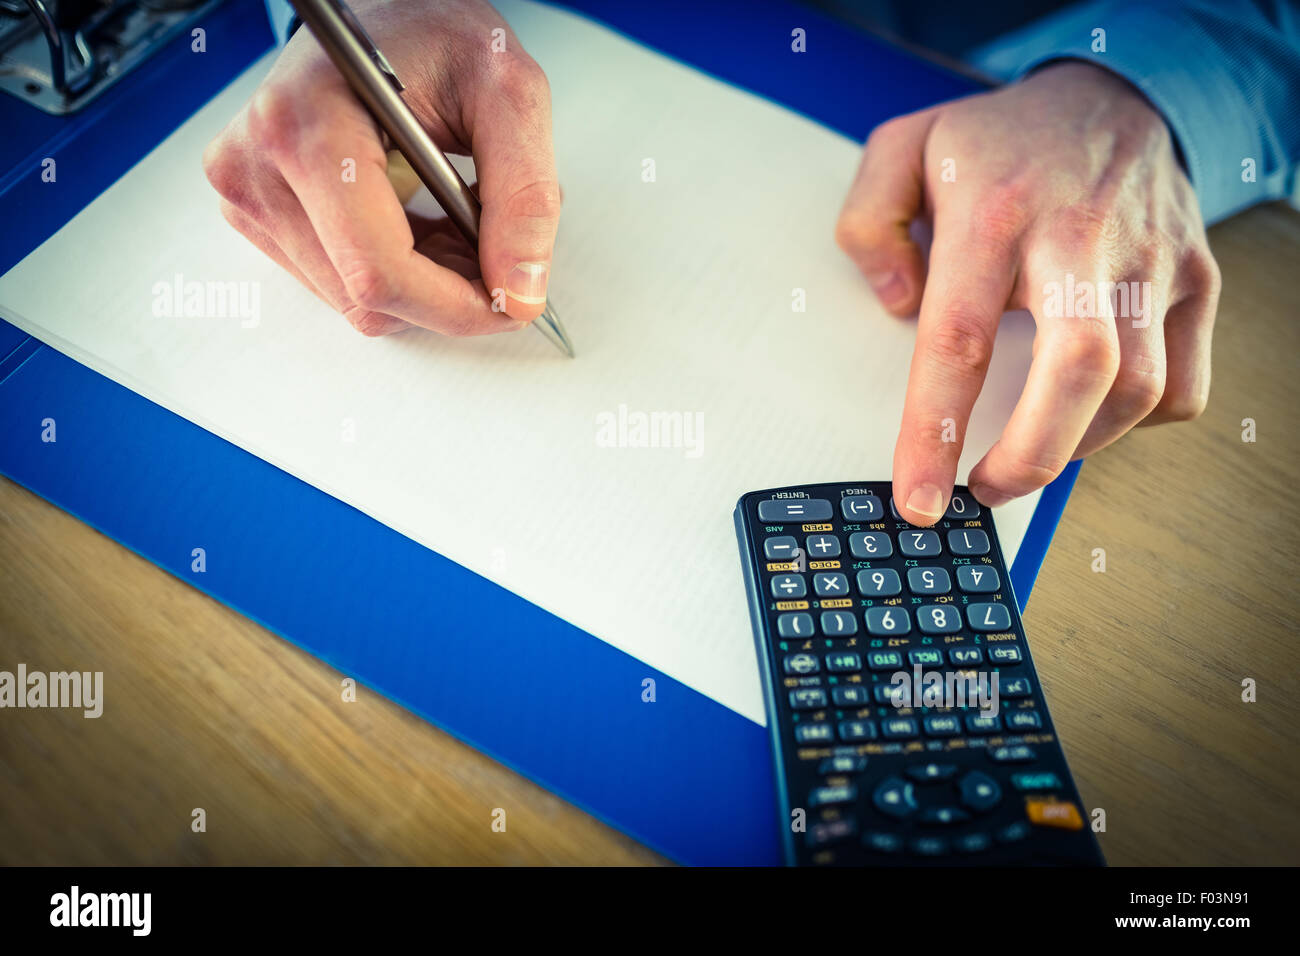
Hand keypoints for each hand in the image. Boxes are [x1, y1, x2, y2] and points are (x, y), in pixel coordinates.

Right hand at [203, 0, 559, 336]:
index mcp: (304, 126)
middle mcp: (256, 165)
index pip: (377, 271)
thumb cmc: (431, 33)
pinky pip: (339, 285)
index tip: (508, 303)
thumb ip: (525, 195)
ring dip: (424, 283)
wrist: (378, 11)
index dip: (454, 306)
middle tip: (495, 246)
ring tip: (456, 221)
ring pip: (355, 301)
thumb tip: (519, 291)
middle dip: (447, 292)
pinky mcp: (257, 213)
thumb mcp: (507, 92)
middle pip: (367, 296)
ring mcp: (248, 194)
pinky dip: (396, 272)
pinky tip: (420, 223)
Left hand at [836, 61, 1220, 523]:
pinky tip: (1092, 412)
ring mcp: (1147, 260)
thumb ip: (870, 224)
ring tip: (1031, 450)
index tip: (920, 500)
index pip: (958, 341)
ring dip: (1080, 445)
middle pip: (1079, 373)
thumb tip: (898, 307)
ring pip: (1140, 387)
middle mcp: (1078, 237)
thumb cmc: (1001, 141)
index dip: (936, 434)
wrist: (1113, 94)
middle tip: (989, 490)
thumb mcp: (903, 150)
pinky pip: (1183, 382)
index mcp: (993, 215)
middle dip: (1033, 458)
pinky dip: (1139, 421)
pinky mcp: (1195, 277)